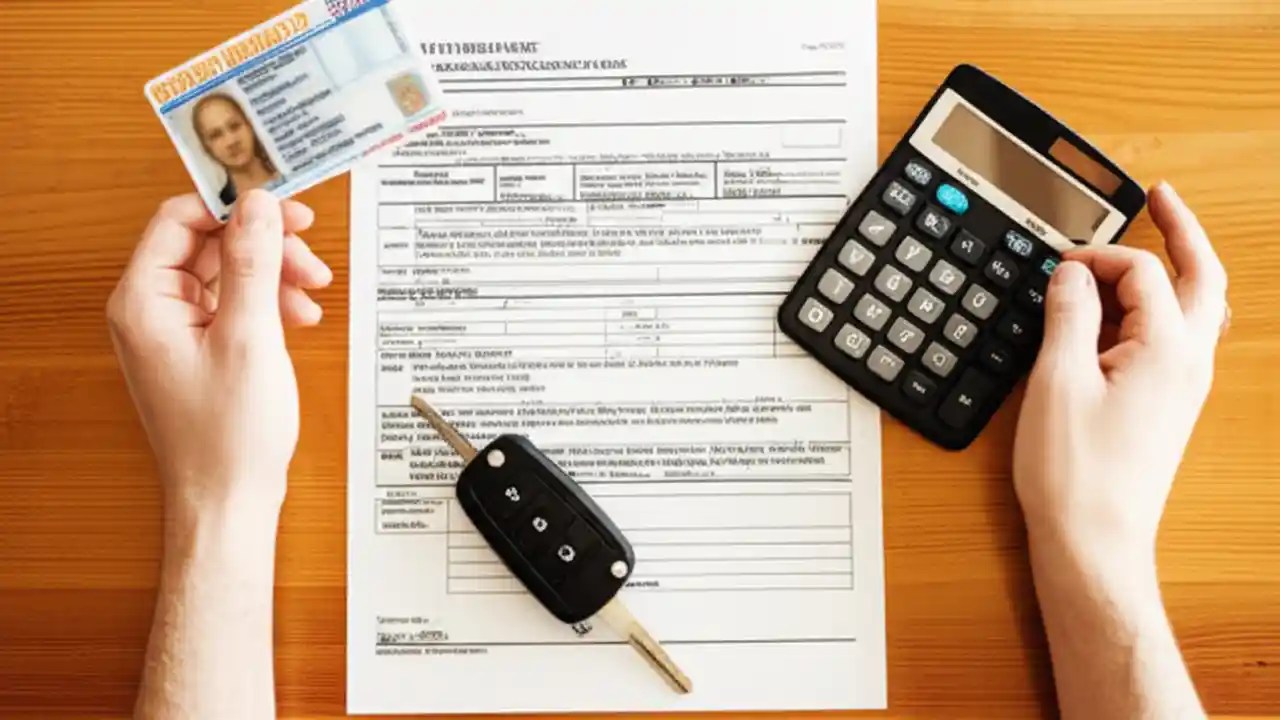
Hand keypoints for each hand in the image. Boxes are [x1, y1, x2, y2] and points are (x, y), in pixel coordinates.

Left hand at [107, 191, 332, 516]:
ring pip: (227, 272)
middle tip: (308, 254)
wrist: (228, 499)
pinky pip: (234, 303)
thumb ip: (252, 263)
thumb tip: (258, 205)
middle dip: (264, 245)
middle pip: (209, 243)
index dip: (234, 206)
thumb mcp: (250, 337)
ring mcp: (175, 329)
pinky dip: (269, 303)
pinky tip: (298, 317)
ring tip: (313, 292)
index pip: (181, 219)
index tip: (282, 205)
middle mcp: (151, 310)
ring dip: (274, 275)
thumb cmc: (228, 436)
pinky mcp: (200, 347)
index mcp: (144, 301)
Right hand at [1013, 182, 1227, 565]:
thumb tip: (1071, 274)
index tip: (1056, 265)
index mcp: (1166, 351)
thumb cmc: (1075, 472)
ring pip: (1194, 309)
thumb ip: (1067, 316)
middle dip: (1182, 233)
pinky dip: (1155, 311)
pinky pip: (1176, 340)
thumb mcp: (1056, 381)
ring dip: (1171, 272)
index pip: (1140, 273)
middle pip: (1200, 279)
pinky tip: (1124, 315)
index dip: (1096, 256)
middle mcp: (1188, 364)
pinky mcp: (1168, 406)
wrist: (1094, 540)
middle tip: (1160, 199)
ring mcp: (1183, 387)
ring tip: (1143, 249)